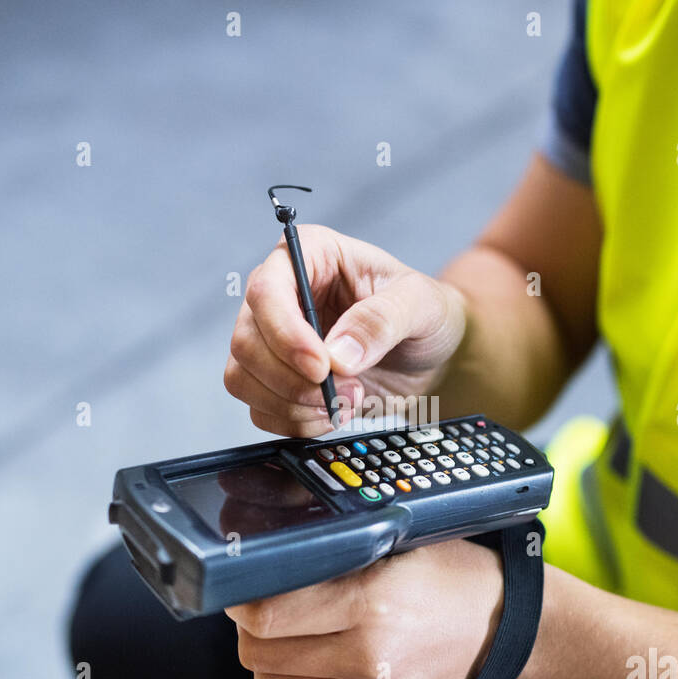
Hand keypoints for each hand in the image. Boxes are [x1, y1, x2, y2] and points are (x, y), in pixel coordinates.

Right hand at [224, 224, 466, 435]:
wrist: (434, 354)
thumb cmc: (427, 313)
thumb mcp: (421, 304)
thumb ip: (382, 320)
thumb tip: (338, 354)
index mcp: (309, 256)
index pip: (266, 291)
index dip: (285, 334)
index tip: (321, 367)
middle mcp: (282, 296)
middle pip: (246, 342)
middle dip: (293, 380)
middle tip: (349, 389)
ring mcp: (274, 342)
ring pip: (243, 380)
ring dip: (295, 404)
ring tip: (349, 399)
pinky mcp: (277, 382)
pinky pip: (260, 411)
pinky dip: (297, 422)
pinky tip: (335, 413)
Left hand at [226, 539, 503, 678]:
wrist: (497, 627)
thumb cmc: (444, 577)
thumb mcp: (390, 548)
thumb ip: (327, 561)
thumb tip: (260, 571)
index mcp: (369, 605)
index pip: (266, 617)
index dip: (242, 602)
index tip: (244, 591)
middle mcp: (366, 659)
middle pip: (259, 655)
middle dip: (252, 630)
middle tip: (270, 611)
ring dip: (268, 663)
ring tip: (292, 639)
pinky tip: (308, 668)